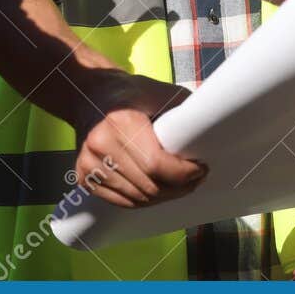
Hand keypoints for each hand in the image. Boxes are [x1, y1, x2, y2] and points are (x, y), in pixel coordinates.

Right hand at [71, 70, 205, 209]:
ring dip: (164, 197)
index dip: (183, 173)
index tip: (200, 168)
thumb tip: (210, 129)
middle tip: (196, 178)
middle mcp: (100, 146)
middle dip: (179, 188)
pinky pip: (122, 201)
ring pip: (137, 199)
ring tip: (180, 185)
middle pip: (149, 186)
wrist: (88, 96)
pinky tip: (159, 190)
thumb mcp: (158, 92)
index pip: (156, 164)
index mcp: (119, 123)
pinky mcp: (84, 178)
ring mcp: (88, 165)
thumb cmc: (128, 94)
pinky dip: (144, 200)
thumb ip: (183, 110)